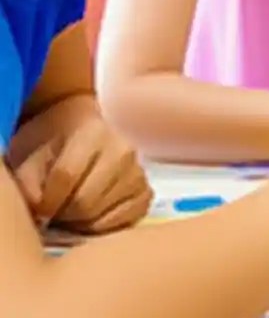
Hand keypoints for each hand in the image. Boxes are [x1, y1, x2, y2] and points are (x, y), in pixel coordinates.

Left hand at [5, 98, 151, 233]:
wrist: (77, 136)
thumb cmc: (51, 148)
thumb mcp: (31, 160)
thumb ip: (30, 187)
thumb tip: (42, 218)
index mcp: (92, 133)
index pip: (66, 176)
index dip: (46, 202)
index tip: (37, 210)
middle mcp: (123, 150)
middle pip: (86, 201)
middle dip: (63, 214)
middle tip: (54, 213)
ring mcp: (138, 172)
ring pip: (103, 215)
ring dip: (80, 222)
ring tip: (70, 212)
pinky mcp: (146, 192)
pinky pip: (125, 221)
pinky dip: (103, 227)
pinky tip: (91, 217)